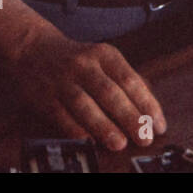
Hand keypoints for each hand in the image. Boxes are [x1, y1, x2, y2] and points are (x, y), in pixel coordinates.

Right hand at [6, 28, 164, 151]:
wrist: (34, 49)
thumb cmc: (78, 60)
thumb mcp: (103, 59)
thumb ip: (125, 81)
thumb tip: (150, 112)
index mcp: (103, 54)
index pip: (130, 80)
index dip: (147, 104)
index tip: (158, 125)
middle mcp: (83, 65)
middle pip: (109, 92)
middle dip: (129, 117)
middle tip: (144, 138)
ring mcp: (62, 80)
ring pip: (85, 104)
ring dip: (103, 126)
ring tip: (120, 143)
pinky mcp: (44, 96)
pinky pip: (62, 115)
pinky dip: (76, 130)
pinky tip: (90, 142)